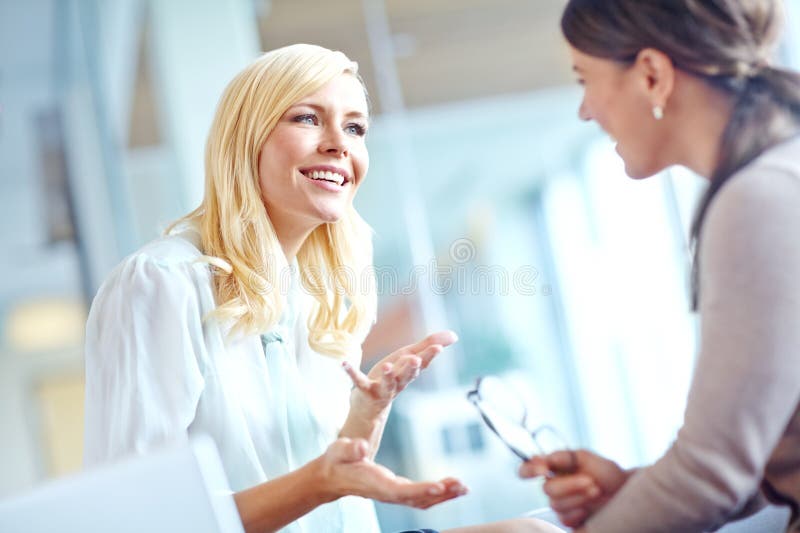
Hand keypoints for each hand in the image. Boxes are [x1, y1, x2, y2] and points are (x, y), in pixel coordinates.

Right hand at [318, 437, 467, 508]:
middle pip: (417, 499)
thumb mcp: (339, 450)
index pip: (400, 490)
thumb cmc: (337, 461)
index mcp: (375, 483)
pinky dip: (438, 493)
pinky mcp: (397, 491)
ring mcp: (393, 494)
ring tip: (463, 487)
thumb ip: (350, 449)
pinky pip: (421, 497)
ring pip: (422, 501)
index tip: (438, 487)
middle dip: (440, 494)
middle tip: (461, 485)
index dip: (420, 490)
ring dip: (444, 495)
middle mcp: (387, 493)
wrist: (332, 476)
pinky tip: (452, 487)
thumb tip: (361, 447)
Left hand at [344, 330, 457, 416]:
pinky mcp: (364, 390)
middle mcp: (398, 382)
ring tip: (387, 366)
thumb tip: (454, 335)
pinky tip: (343, 363)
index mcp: (410, 372)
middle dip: (411, 368)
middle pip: (407, 375)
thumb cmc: (392, 376)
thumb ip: (429, 346)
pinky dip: (351, 372)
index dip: (430, 356)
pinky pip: (358, 381)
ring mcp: (382, 388)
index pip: (422, 363)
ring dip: (388, 375)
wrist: (371, 405)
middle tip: (415, 360)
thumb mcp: (410, 358)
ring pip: (387, 382)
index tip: (438, 347)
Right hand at [519, 449, 628, 527]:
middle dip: (570, 486)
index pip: (527, 470)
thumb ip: (565, 456)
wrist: (625, 491)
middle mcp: (553, 487)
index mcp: (552, 469)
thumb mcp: (586, 457)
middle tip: (591, 482)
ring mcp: (561, 505)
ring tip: (597, 491)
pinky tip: (589, 509)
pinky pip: (565, 520)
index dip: (528, 470)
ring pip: (557, 505)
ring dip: (579, 498)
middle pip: (546, 490)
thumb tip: (547, 458)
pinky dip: (578, 513)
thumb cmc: (605, 472)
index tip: (543, 470)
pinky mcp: (570, 520)